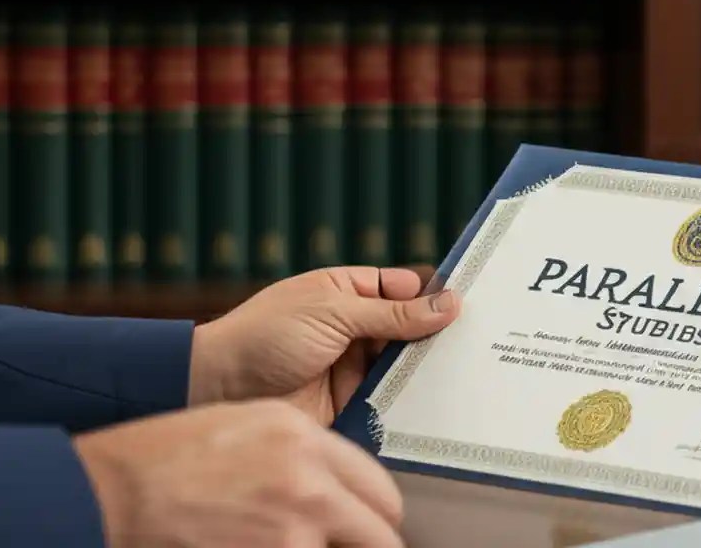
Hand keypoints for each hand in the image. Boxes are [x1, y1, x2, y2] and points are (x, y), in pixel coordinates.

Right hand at [74, 400, 404, 547]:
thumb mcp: (250, 427)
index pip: (383, 492)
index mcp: (306, 440)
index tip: (368, 530)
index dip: (376, 518)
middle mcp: (310, 483)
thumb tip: (342, 490)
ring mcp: (293, 532)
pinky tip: (257, 547)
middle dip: (367, 547)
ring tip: (280, 540)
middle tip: (346, 546)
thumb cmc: (166, 458)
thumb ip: (307, 455)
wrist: (108, 493)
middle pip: (381, 536)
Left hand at [189, 266, 460, 424]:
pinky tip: (439, 408)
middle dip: (439, 338)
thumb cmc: (265, 335)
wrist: (217, 388)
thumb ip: (394, 314)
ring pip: (404, 369)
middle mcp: (355, 329)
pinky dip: (410, 406)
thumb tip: (451, 303)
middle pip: (411, 332)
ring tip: (470, 377)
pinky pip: (389, 404)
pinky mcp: (349, 406)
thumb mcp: (334, 313)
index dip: (436, 298)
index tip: (476, 308)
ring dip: (428, 374)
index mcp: (348, 293)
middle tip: (483, 346)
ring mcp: (353, 369)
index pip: (405, 291)